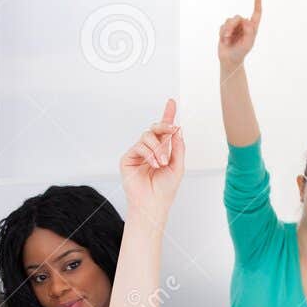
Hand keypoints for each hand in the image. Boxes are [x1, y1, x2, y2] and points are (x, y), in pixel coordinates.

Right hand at [119, 99, 183, 217]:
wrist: (153, 204)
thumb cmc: (165, 189)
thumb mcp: (178, 166)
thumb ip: (178, 147)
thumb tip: (178, 130)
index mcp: (163, 150)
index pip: (165, 130)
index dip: (168, 115)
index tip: (172, 102)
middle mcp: (150, 149)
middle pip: (155, 128)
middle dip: (165, 126)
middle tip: (173, 130)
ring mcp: (138, 153)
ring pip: (147, 136)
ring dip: (158, 148)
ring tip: (162, 163)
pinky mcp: (128, 158)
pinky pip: (139, 146)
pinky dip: (149, 154)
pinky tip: (153, 164)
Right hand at [218, 0, 261, 67]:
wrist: (229, 60)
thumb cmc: (240, 53)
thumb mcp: (248, 44)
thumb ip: (249, 32)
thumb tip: (247, 20)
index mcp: (252, 28)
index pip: (256, 13)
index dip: (257, 2)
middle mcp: (243, 25)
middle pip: (238, 17)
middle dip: (232, 25)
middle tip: (229, 35)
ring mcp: (234, 27)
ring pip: (229, 20)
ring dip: (227, 30)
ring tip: (227, 39)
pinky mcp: (225, 29)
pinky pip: (223, 25)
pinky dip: (222, 33)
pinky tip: (224, 40)